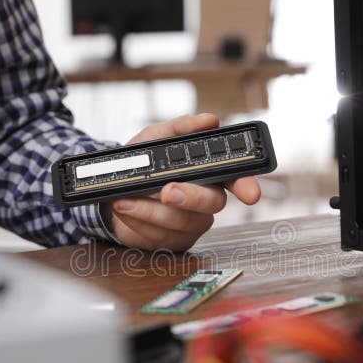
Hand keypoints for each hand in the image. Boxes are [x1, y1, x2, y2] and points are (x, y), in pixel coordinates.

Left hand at [105, 114, 260, 250]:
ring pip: (184, 223)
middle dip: (190, 197)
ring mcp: (192, 223)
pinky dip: (139, 222)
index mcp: (209, 171)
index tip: (250, 193)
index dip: (246, 185)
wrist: (112, 190)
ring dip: (151, 211)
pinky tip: (125, 210)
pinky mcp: (174, 242)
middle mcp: (206, 198)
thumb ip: (180, 128)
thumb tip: (208, 121)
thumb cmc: (140, 163)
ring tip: (126, 200)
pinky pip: (163, 238)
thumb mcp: (155, 137)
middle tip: (167, 191)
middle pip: (213, 203)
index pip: (236, 178)